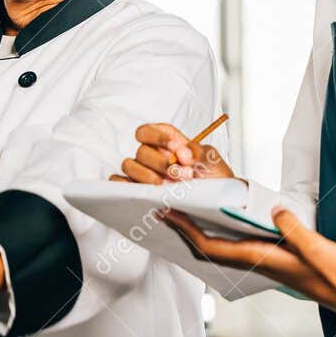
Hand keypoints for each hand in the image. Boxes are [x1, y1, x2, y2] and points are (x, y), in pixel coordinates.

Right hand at [113, 122, 235, 183]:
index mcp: (166, 143)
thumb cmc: (213, 181)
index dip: (159, 137)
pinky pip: (120, 184)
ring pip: (129, 166)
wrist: (215, 206)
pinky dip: (127, 187)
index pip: (148, 131)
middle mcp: (152, 157)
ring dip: (149, 177)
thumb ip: (201, 153)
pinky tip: (149, 194)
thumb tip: (184, 153)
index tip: (176, 147)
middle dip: (162, 163)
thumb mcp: (214, 163)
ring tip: (170, 188)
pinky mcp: (137, 192)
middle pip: (142, 151)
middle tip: (183, 175)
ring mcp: (142, 174)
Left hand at [160, 206, 335, 317]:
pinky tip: (221, 221)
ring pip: (222, 248)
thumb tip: (271, 211)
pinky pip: (239, 245)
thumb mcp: (317, 249)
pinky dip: (223, 232)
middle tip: (165, 210)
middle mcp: (258, 263)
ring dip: (201, 231)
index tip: (169, 213)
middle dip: (185, 231)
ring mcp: (266, 262)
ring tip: (185, 212)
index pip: (212, 247)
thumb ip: (292, 229)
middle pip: (210, 249)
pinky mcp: (276, 258)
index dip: (187, 231)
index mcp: (262, 261)